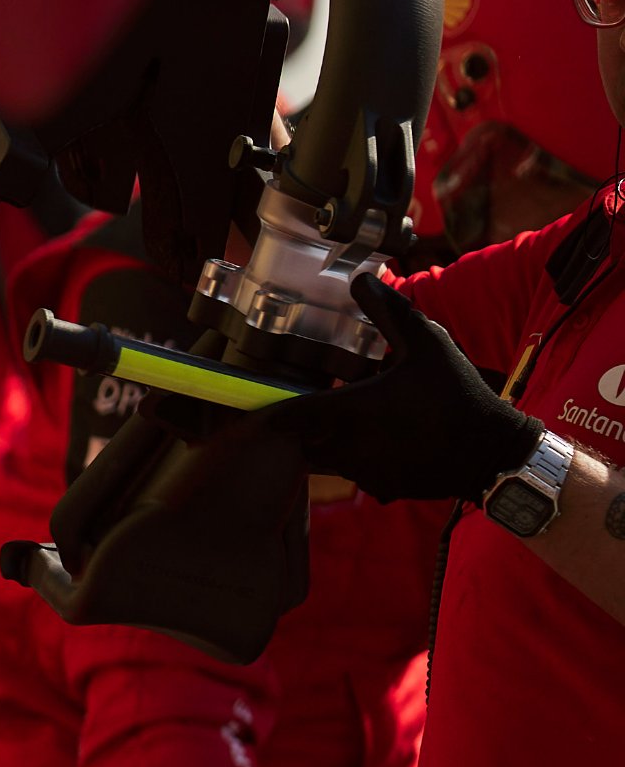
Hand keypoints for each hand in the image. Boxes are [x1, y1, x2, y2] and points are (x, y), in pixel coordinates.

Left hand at [273, 269, 543, 502]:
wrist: (491, 448)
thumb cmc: (456, 392)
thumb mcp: (427, 343)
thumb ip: (390, 312)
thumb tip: (362, 278)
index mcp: (352, 408)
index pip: (290, 414)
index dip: (278, 408)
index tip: (276, 398)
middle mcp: (348, 444)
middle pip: (302, 439)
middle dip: (305, 424)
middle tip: (319, 403)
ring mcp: (361, 471)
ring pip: (326, 458)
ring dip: (329, 441)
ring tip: (353, 420)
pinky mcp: (378, 488)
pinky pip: (352, 472)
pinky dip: (356, 458)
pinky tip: (379, 440)